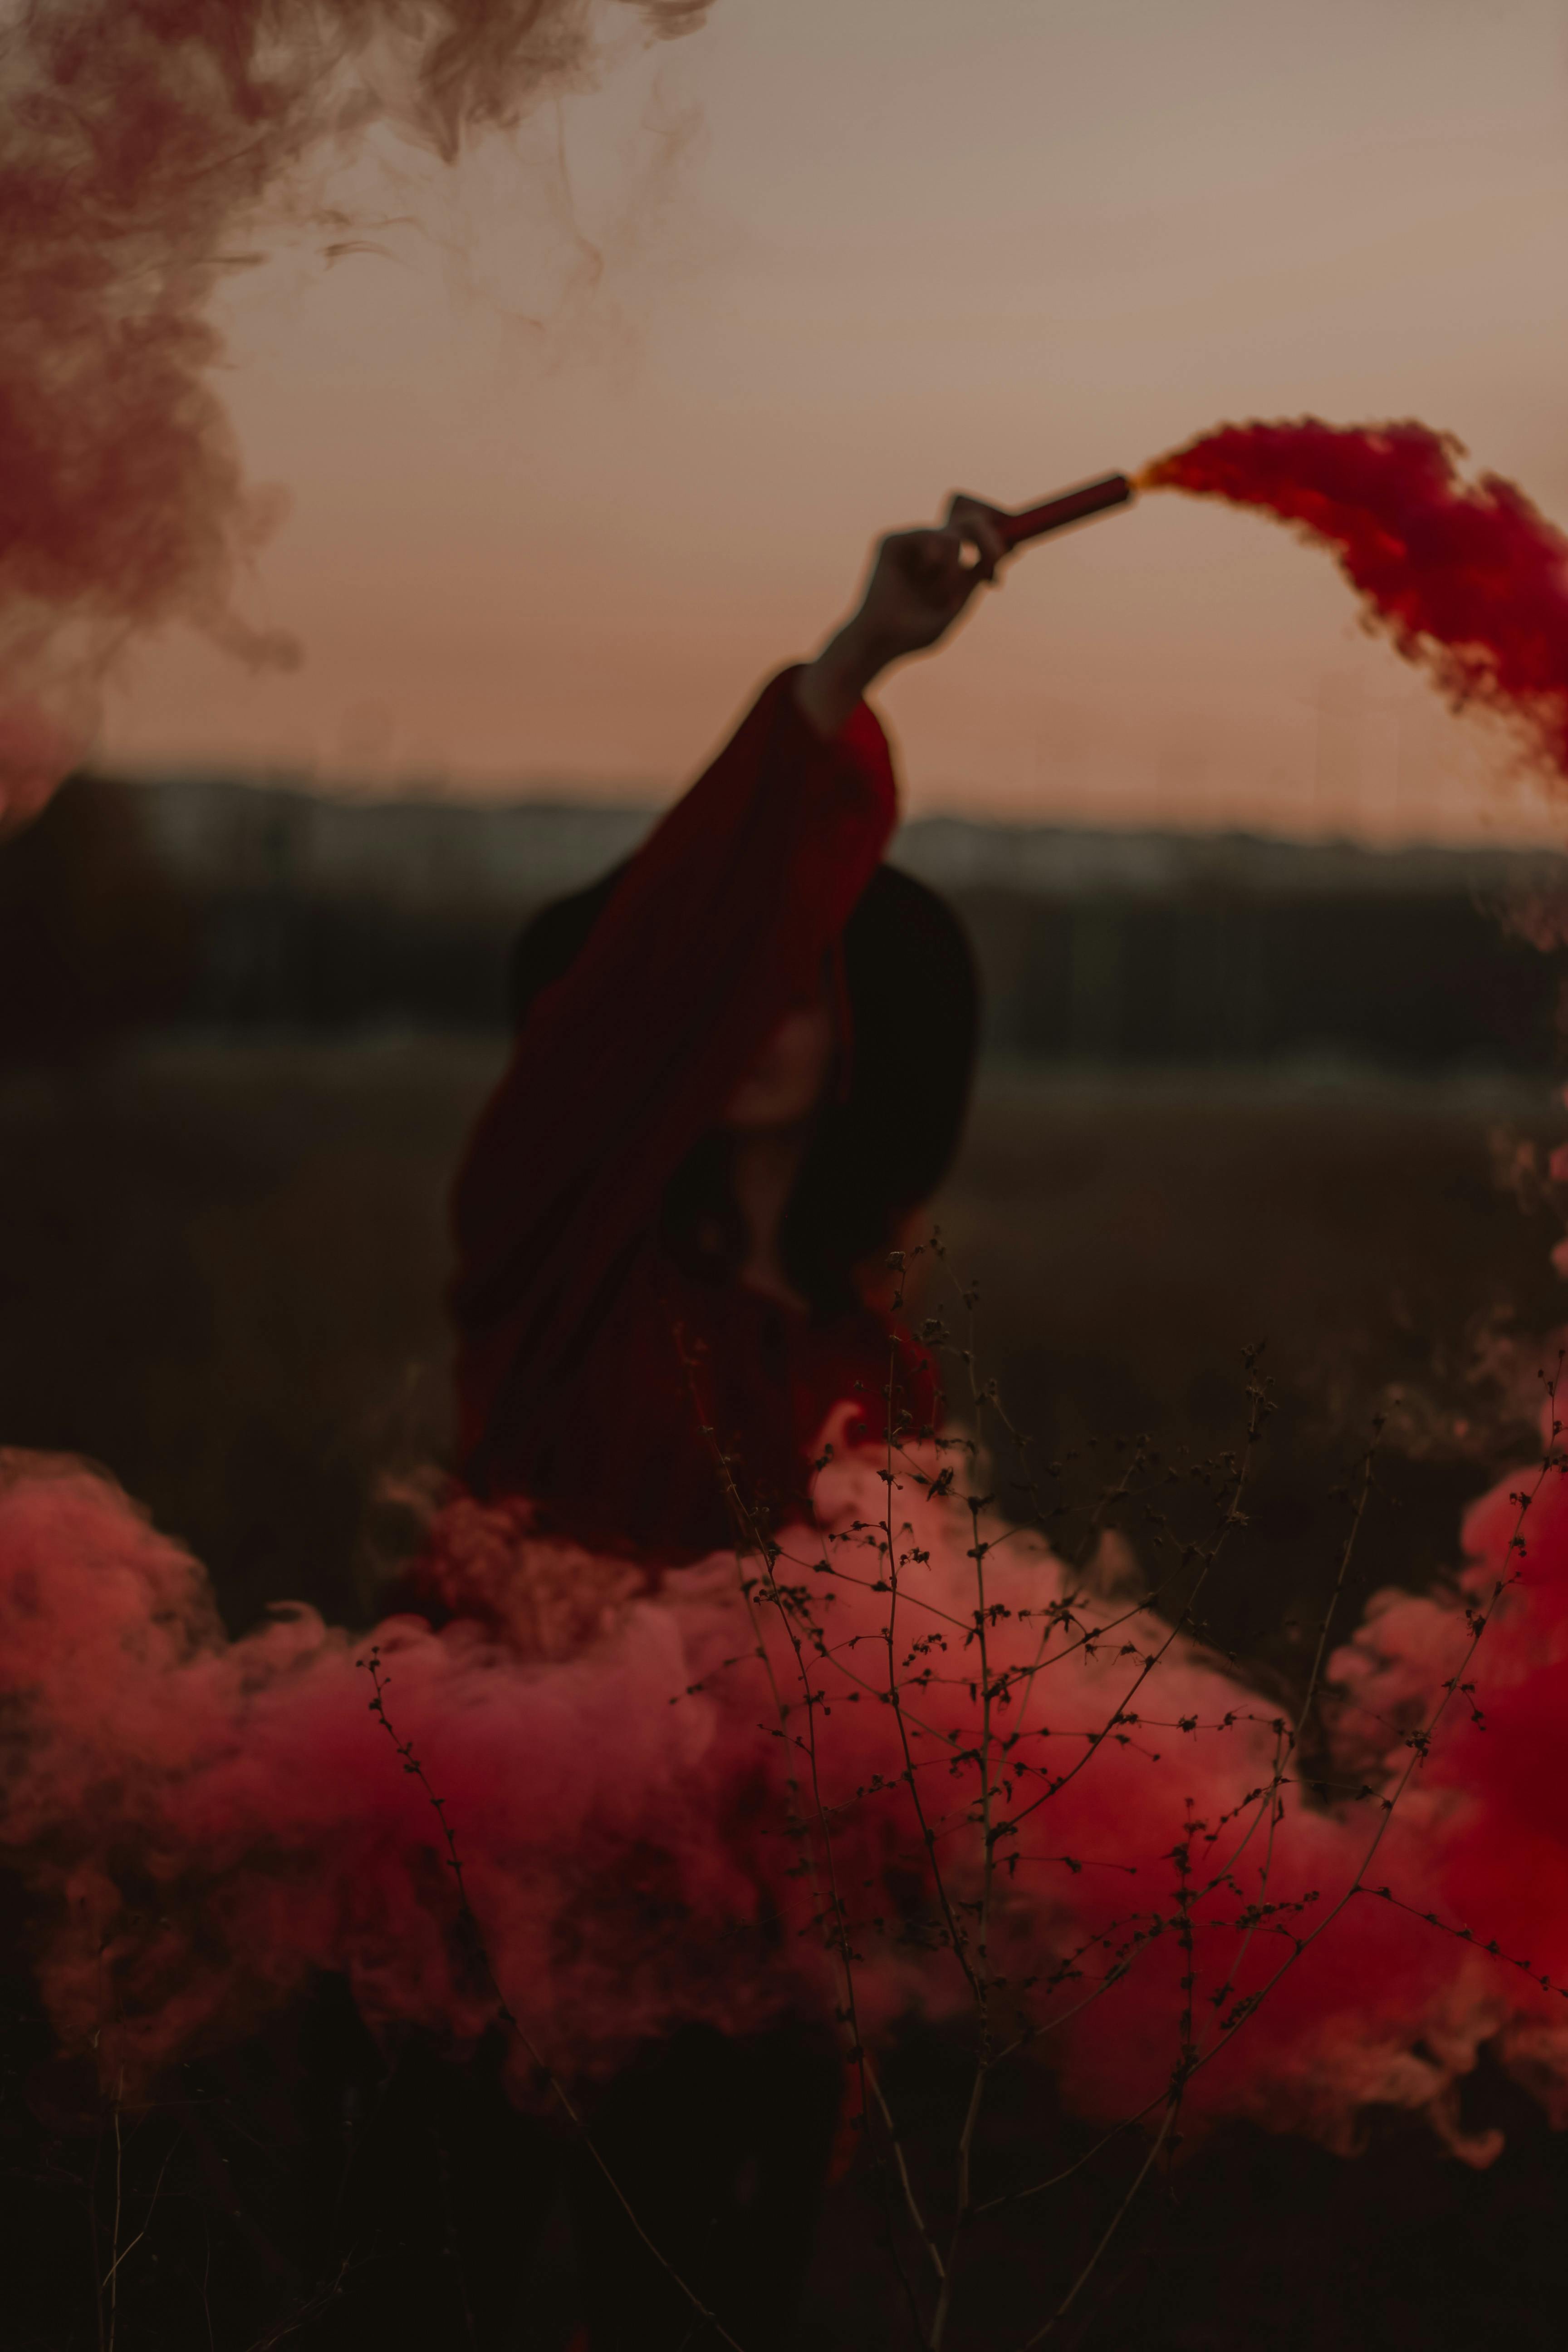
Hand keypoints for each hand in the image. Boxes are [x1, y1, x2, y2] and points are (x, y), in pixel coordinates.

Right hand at [851, 494, 1010, 662]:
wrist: (881, 643)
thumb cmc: (914, 635)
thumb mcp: (956, 607)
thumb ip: (974, 579)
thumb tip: (1003, 552)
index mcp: (946, 565)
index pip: (977, 538)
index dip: (997, 539)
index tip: (1014, 553)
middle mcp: (929, 550)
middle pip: (970, 522)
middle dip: (989, 537)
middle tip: (997, 557)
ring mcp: (910, 545)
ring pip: (953, 534)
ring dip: (955, 568)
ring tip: (942, 595)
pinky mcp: (892, 542)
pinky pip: (929, 535)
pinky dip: (936, 559)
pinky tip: (924, 579)